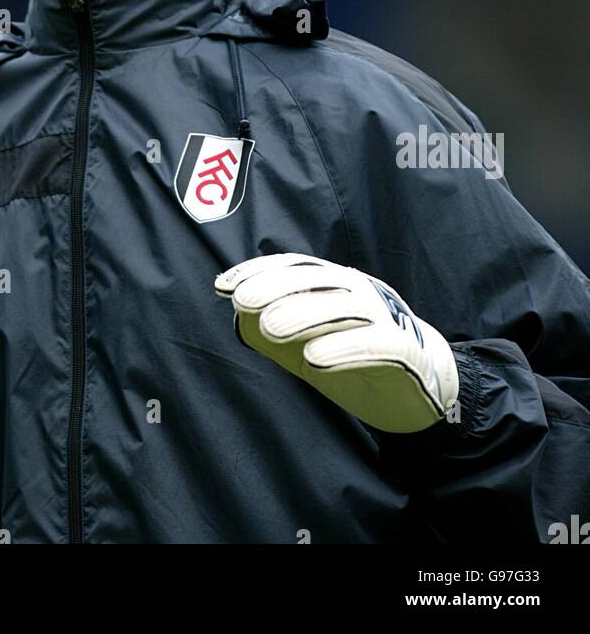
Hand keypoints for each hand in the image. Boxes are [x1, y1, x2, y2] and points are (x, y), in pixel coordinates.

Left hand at [214, 253, 459, 433]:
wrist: (427, 384)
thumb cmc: (359, 357)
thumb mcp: (310, 347)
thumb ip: (279, 335)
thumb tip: (239, 322)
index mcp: (337, 285)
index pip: (296, 268)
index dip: (260, 271)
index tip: (224, 285)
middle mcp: (361, 292)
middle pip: (317, 280)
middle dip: (276, 287)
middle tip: (242, 301)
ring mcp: (386, 318)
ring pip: (344, 307)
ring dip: (304, 314)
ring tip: (269, 327)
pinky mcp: (407, 351)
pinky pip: (378, 344)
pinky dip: (345, 348)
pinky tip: (314, 358)